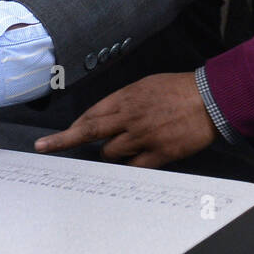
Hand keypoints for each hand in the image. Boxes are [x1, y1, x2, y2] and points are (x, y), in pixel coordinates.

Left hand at [34, 72, 216, 167]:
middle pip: (89, 131)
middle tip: (44, 148)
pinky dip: (129, 167)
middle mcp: (129, 117)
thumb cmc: (178, 89)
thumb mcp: (145, 86)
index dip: (73, 127)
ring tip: (127, 146)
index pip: (90, 114)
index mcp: (125, 98)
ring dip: (111, 153)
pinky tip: (134, 162)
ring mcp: (142, 136)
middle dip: (64, 140)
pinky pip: (133, 167)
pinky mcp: (159, 153)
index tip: (56, 136)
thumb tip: (106, 116)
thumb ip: (123, 101)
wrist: (209, 99)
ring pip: (110, 153)